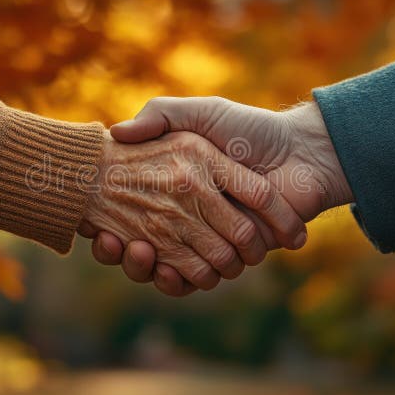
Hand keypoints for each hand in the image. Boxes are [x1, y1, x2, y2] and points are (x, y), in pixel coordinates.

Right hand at [92, 97, 352, 294]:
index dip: (106, 214)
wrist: (302, 156)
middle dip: (119, 244)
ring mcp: (207, 237)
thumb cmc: (250, 129)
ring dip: (140, 265)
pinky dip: (173, 281)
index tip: (91, 214)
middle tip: (105, 237)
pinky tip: (159, 267)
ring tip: (133, 248)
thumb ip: (161, 114)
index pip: (130, 205)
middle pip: (140, 240)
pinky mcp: (227, 258)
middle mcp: (188, 214)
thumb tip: (116, 132)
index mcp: (178, 183)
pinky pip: (191, 280)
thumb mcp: (199, 113)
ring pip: (160, 263)